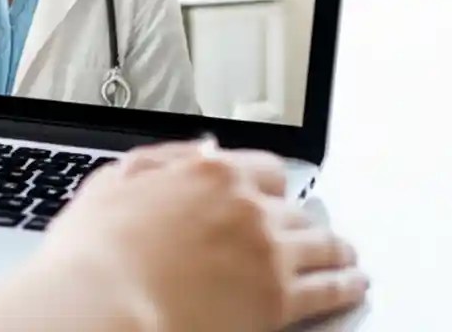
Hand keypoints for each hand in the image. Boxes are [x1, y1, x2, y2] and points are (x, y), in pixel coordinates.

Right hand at [0, 142, 365, 331]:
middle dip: (300, 220)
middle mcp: (247, 207)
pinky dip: (346, 285)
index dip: (268, 186)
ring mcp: (268, 253)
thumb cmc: (97, 250)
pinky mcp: (279, 299)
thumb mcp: (114, 182)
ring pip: (321, 245)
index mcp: (209, 173)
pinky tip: (354, 284)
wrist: (104, 301)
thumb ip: (163, 162)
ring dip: (335, 250)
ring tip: (345, 257)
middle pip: (294, 210)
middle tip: (307, 230)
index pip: (262, 170)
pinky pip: (329, 289)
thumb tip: (200, 151)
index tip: (272, 196)